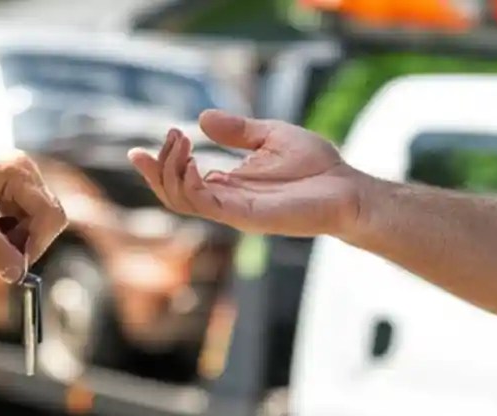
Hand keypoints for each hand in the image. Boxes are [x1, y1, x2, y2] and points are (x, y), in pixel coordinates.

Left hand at [0, 148, 67, 281]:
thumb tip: (17, 274)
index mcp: (19, 172)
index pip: (50, 215)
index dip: (38, 243)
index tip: (18, 263)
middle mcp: (26, 171)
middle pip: (48, 218)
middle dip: (29, 240)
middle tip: (4, 256)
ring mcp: (21, 177)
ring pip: (36, 220)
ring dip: (18, 237)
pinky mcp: (12, 186)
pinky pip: (23, 216)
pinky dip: (10, 229)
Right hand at [128, 110, 363, 238]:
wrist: (346, 188)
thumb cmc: (316, 166)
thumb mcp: (270, 135)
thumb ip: (237, 131)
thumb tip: (202, 117)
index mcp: (229, 185)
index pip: (182, 181)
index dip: (160, 164)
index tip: (150, 140)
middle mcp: (227, 201)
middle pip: (174, 194)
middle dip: (159, 167)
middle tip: (168, 137)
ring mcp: (235, 211)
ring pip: (183, 201)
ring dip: (172, 171)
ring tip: (180, 143)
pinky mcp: (247, 216)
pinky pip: (206, 206)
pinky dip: (191, 184)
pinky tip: (192, 162)